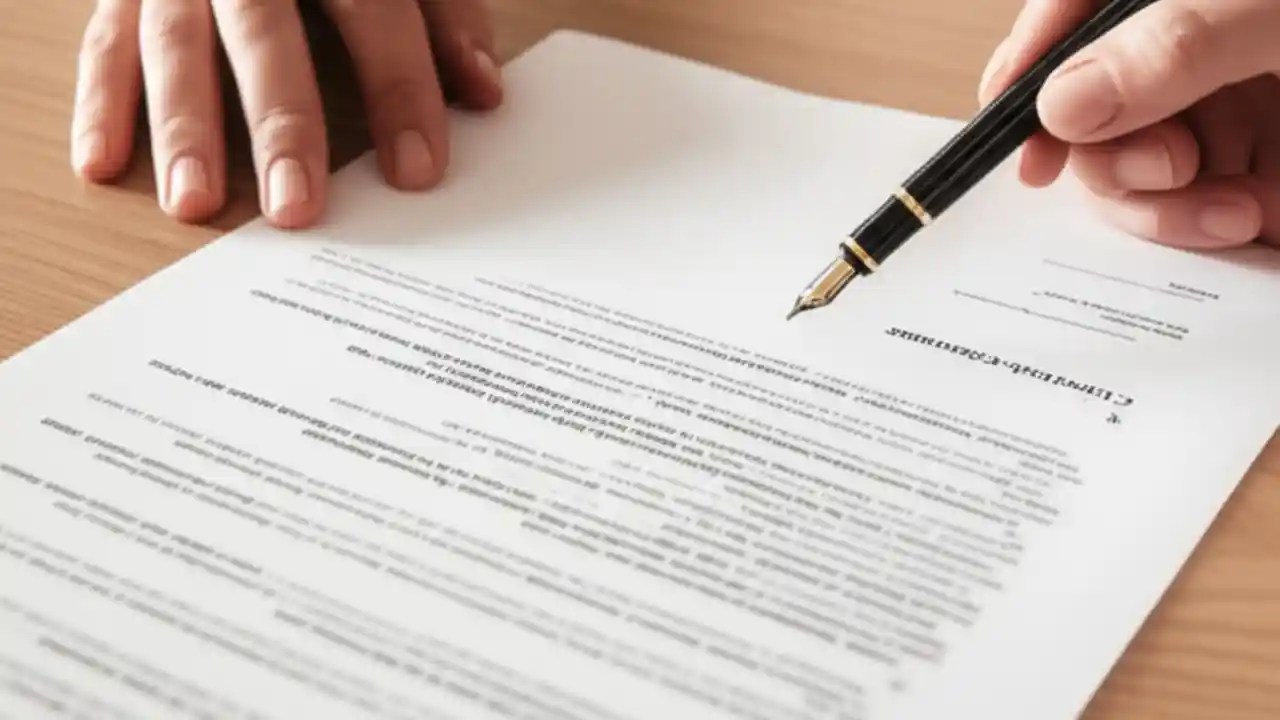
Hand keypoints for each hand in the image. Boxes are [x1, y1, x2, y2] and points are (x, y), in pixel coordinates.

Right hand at [71, 0, 503, 227]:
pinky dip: (101, 101)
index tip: (417, 171)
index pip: (374, 11)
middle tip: (296, 207)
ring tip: (195, 204)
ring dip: (182, 127)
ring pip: (173, 44)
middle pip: (264, 34)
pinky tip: (101, 164)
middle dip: (282, 122)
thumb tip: (485, 93)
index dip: (399, 89)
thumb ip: (445, 16)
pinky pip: (104, 42)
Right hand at [978, 0, 1279, 248]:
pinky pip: (1190, 213)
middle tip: (1173, 167)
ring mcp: (1227, 108)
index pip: (1073, 12)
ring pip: (1128, 173)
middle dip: (1112, 157)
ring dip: (1165, 209)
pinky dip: (1206, 233)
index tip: (1010, 128)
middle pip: (1086, 110)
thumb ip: (1174, 47)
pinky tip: (1256, 222)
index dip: (1030, 66)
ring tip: (1239, 211)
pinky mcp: (1257, 171)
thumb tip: (1060, 103)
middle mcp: (1192, 50)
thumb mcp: (1274, 16)